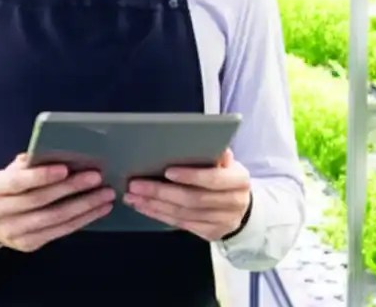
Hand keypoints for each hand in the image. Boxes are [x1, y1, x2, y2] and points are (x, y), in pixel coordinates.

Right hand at [0, 154, 114, 252]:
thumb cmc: (1, 189)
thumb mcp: (5, 172)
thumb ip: (26, 164)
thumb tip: (58, 153)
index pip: (17, 182)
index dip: (41, 176)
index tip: (66, 168)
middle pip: (40, 201)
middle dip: (71, 189)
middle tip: (96, 177)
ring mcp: (13, 232)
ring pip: (53, 219)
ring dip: (83, 207)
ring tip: (105, 195)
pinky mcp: (28, 244)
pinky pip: (59, 232)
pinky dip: (81, 220)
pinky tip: (97, 210)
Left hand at [123, 149, 251, 240]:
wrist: (242, 208)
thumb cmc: (227, 178)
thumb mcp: (228, 163)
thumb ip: (216, 155)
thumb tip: (202, 141)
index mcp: (239, 181)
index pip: (213, 179)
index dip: (191, 176)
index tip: (167, 171)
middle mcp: (233, 203)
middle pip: (193, 199)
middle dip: (161, 192)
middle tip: (137, 184)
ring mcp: (222, 222)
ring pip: (183, 214)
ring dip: (154, 205)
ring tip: (133, 196)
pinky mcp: (209, 233)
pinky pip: (181, 224)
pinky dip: (159, 215)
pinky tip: (144, 206)